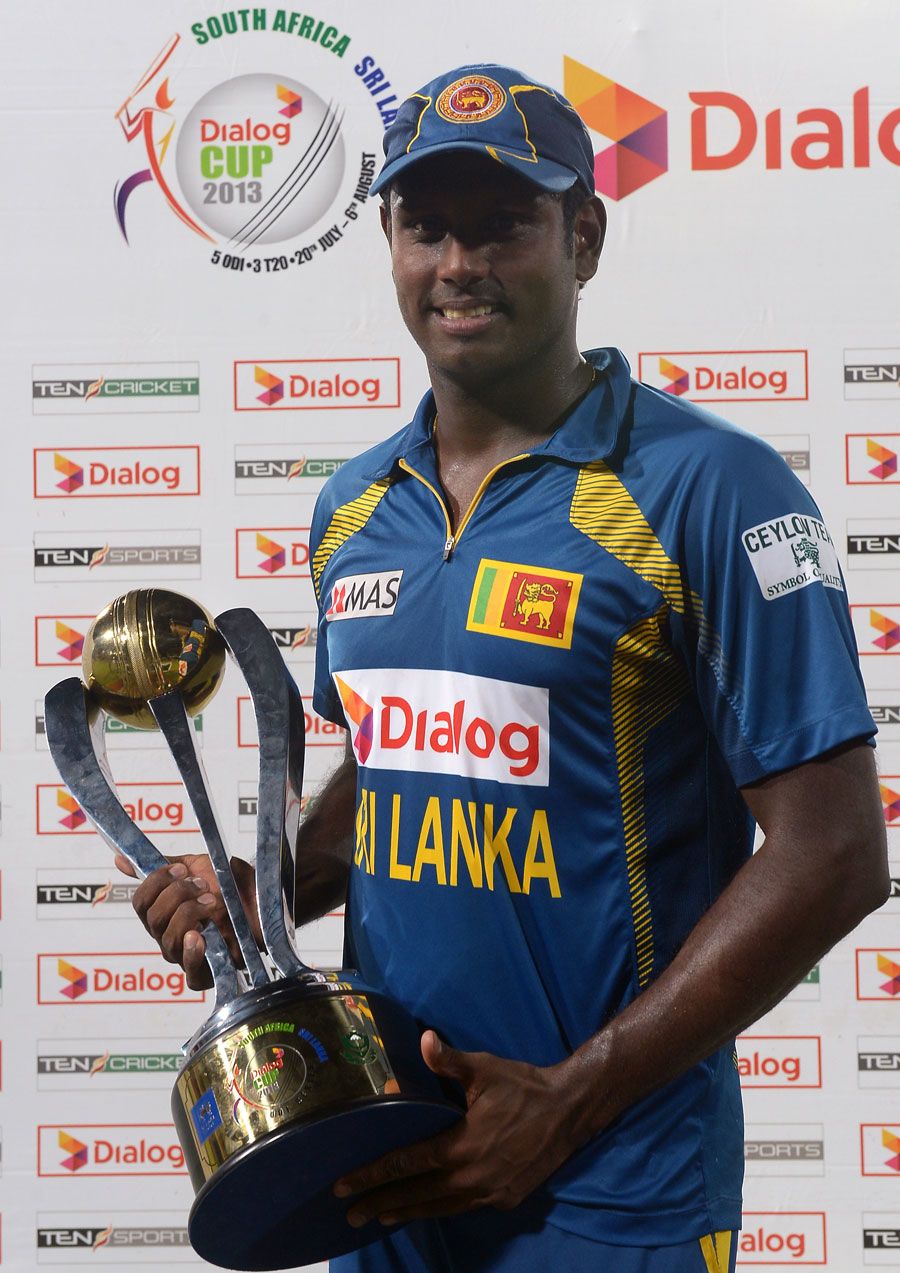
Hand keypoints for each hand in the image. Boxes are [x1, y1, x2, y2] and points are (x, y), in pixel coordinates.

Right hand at [114, 853, 257, 990]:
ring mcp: (186, 956)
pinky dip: (192, 953)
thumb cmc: (233, 886)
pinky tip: (199, 937)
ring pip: (168, 939)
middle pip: (152, 919)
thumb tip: (119, 859)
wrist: (266, 899)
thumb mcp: (199, 866)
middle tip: (203, 886)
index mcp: (164, 911)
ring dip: (191, 914)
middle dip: (177, 896)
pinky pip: (190, 973)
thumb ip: (164, 864)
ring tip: (214, 903)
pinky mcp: (206, 973)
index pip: (141, 902)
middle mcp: (169, 936)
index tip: (182, 870)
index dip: (157, 882)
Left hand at [333, 1031, 584, 1226]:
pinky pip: (463, 1208)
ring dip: (408, 1212)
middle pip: (417, 1194)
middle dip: (380, 1202)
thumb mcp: (484, 1069)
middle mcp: (471, 1177)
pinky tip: (427, 1209)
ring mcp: (489, 1193)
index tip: (343, 1185)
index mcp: (460, 1146)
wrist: (569, 1111)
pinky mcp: (505, 1199)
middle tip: (350, 1213)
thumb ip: (449, 1061)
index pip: (406, 1164)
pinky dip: (440, 1210)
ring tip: (380, 1216)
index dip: (373, 1174)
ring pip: (439, 1207)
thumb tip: (423, 1039)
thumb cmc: (522, 1086)